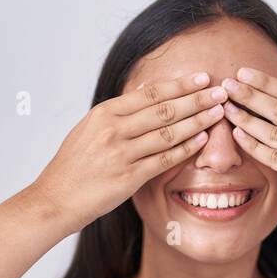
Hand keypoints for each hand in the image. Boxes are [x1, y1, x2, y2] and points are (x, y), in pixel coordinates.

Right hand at [30, 72, 227, 234]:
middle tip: (221, 91)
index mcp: (104, 113)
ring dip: (197, 121)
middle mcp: (113, 130)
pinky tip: (201, 140)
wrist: (54, 199)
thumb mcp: (88, 129)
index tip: (202, 78)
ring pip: (168, 132)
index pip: (150, 93)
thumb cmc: (72, 166)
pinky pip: (164, 159)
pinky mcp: (128, 177)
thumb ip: (117, 113)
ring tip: (218, 113)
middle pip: (164, 109)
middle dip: (197, 98)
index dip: (180, 85)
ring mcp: (121, 154)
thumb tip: (145, 90)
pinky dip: (185, 148)